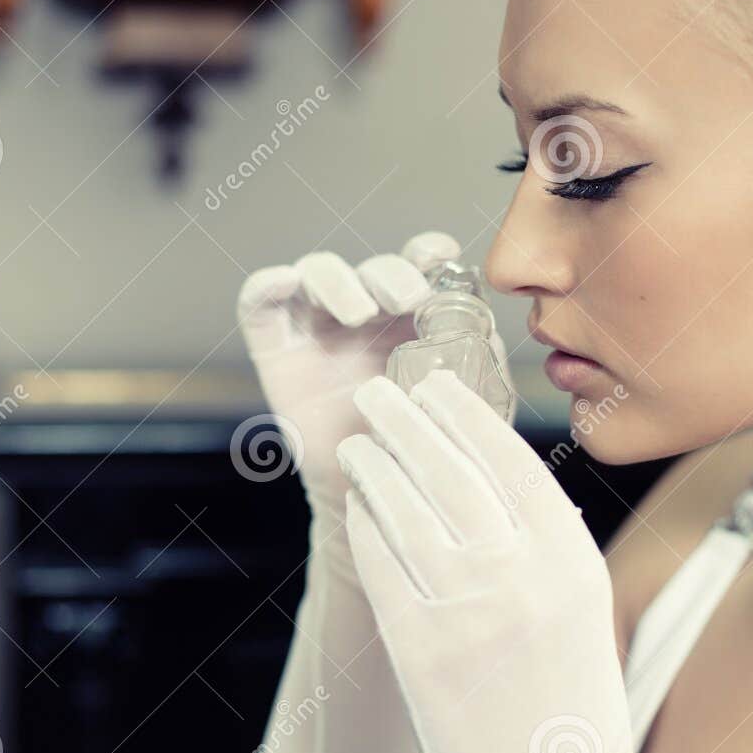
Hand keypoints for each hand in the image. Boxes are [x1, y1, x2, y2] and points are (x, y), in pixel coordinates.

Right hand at [236, 232, 510, 574]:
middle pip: (372, 266)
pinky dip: (269, 283)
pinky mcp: (276, 345)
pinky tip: (286, 283)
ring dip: (339, 280)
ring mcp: (318, 325)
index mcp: (412, 316)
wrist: (372, 500)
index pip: (418, 264)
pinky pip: (260, 300)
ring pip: (320, 271)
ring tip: (358, 312)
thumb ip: (479, 369)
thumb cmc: (418, 449)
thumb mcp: (457, 407)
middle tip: (409, 298)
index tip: (441, 259)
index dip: (427, 252)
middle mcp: (367, 312)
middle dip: (391, 272)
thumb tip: (492, 335)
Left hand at [335, 369, 649, 752]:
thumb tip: (483, 460)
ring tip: (359, 442)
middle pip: (449, 470)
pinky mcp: (419, 648)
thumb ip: (542, 535)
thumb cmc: (568, 695)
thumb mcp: (581, 601)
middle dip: (406, 420)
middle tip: (378, 391)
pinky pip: (380, 564)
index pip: (509, 458)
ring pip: (405, 509)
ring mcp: (467, 612)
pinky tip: (358, 506)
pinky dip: (365, 525)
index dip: (464, 413)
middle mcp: (522, 576)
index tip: (436, 385)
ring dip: (375, 465)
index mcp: (571, 558)